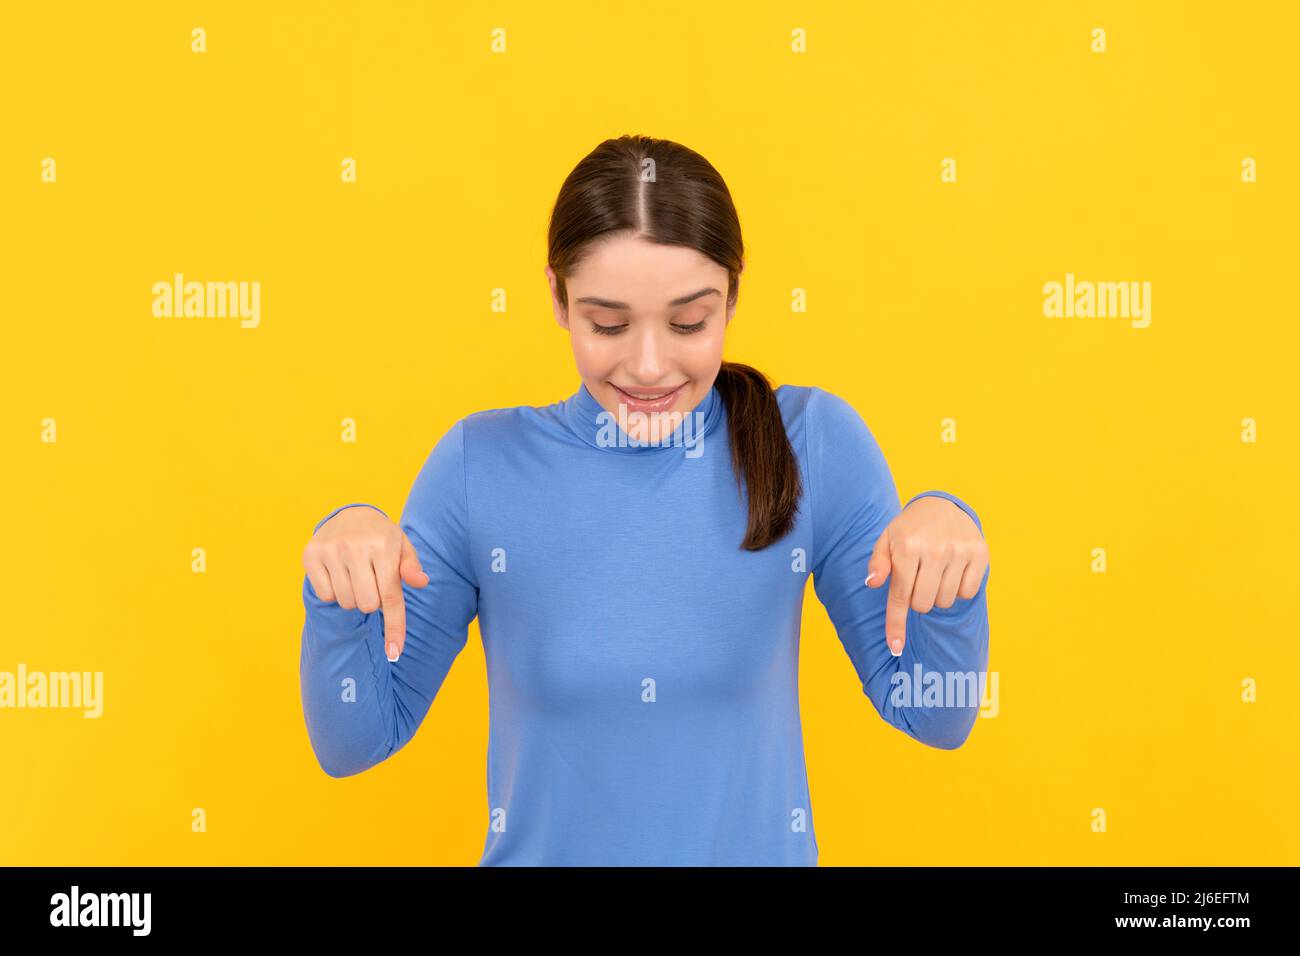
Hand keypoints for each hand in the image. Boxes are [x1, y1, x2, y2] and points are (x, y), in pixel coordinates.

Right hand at [302, 505, 428, 661]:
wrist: (351, 515)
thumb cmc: (382, 538)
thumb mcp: (403, 548)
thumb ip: (412, 567)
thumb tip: (421, 582)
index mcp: (384, 545)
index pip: (391, 595)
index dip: (394, 626)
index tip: (394, 653)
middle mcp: (356, 547)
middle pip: (367, 605)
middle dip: (373, 602)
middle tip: (372, 583)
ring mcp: (331, 550)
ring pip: (346, 602)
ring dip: (354, 597)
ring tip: (356, 576)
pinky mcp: (311, 554)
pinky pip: (325, 596)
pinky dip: (334, 592)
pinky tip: (339, 574)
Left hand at [865, 496, 987, 656]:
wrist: (942, 505)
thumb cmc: (909, 530)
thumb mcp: (887, 540)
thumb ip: (877, 563)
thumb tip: (873, 583)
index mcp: (906, 546)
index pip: (899, 596)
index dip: (896, 625)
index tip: (895, 647)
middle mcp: (934, 549)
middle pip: (923, 604)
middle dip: (917, 600)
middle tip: (918, 581)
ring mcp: (959, 551)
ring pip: (945, 601)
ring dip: (937, 595)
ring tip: (935, 573)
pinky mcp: (980, 553)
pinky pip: (967, 593)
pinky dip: (958, 589)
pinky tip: (953, 571)